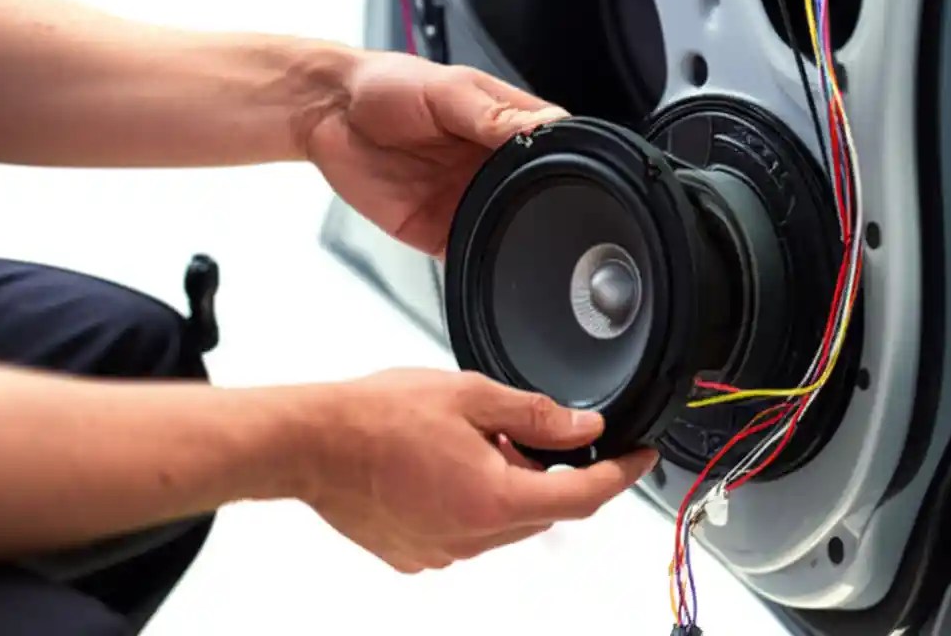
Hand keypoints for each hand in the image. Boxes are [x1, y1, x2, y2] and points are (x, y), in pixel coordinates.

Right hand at [303, 368, 657, 573]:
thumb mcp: (470, 396)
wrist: (310, 444)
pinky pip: (465, 532)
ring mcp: (442, 552)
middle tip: (521, 429)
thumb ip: (536, 414)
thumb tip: (584, 429)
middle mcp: (472, 538)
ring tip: (469, 440)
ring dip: (506, 484)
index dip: (621, 476)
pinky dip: (471, 501)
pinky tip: (443, 466)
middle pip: (542, 509)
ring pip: (504, 521)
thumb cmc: (376, 419)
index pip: (582, 496)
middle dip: (547, 470)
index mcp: (493, 499)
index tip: (640, 459)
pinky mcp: (416, 554)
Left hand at [305, 51, 568, 256]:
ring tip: (518, 238)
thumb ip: (493, 114)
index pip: (558, 148)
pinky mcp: (442, 231)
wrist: (327, 115)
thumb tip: (546, 126)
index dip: (571, 165)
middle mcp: (494, 166)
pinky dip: (481, 264)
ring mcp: (470, 201)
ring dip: (517, 240)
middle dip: (546, 209)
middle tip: (540, 211)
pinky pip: (472, 256)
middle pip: (541, 197)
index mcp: (506, 125)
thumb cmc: (384, 86)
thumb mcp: (446, 89)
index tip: (572, 176)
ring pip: (512, 233)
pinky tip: (487, 260)